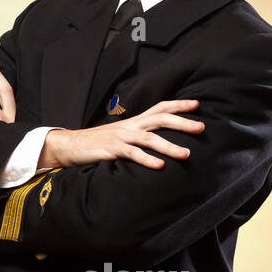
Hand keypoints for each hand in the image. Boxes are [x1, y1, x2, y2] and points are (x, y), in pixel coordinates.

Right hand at [40, 99, 204, 169]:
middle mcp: (130, 126)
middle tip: (201, 127)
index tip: (197, 105)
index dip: (178, 105)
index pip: (159, 108)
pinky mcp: (111, 150)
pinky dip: (147, 159)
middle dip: (181, 122)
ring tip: (186, 154)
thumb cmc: (98, 143)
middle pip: (160, 118)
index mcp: (133, 122)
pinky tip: (160, 166)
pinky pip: (132, 154)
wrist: (70, 146)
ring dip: (169, 145)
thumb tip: (159, 142)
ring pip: (149, 138)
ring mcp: (120, 137)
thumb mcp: (121, 136)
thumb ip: (139, 136)